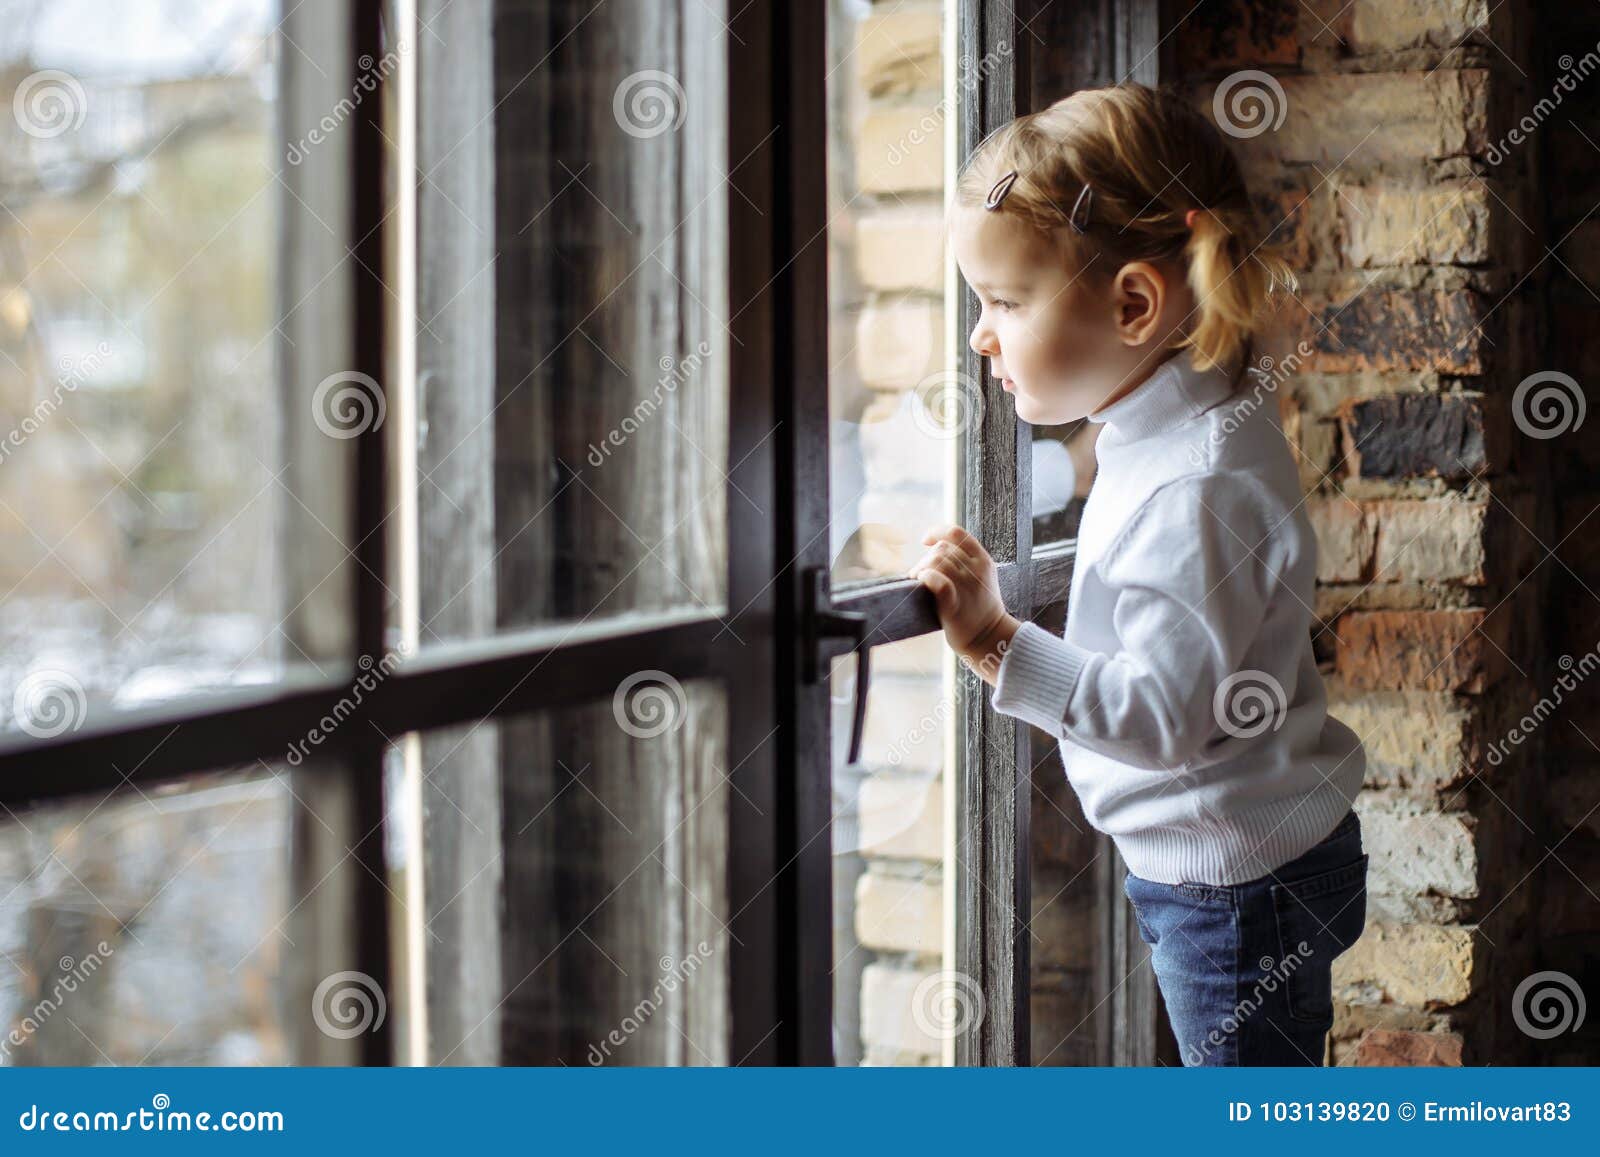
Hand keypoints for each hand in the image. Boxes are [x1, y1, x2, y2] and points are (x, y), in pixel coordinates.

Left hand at [907, 524, 1018, 681]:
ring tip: (918, 581)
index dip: (937, 532)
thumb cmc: (978, 607)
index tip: (925, 541)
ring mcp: (967, 587)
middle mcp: (977, 570)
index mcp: (983, 560)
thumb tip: (934, 546)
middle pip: (941, 549)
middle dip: (925, 558)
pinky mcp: (954, 605)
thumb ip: (965, 560)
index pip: (956, 533)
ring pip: (936, 562)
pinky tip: (922, 582)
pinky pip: (938, 581)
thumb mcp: (981, 577)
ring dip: (920, 569)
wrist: (988, 638)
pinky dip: (926, 577)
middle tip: (919, 574)